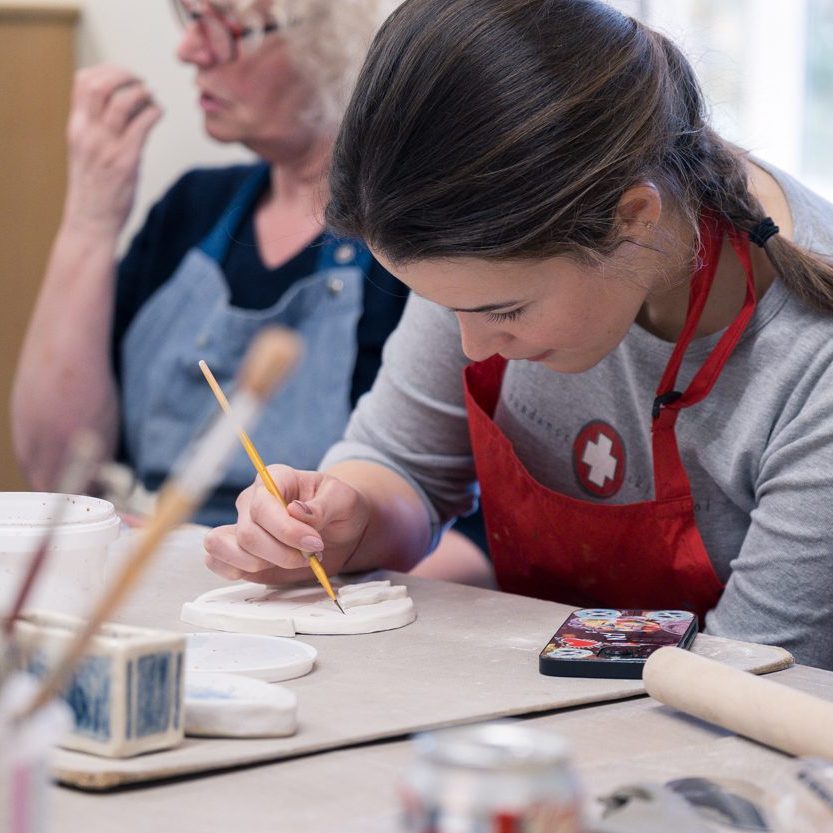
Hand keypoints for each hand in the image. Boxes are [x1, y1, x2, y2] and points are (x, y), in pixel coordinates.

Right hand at [62, 64, 162, 236]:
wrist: (91, 222)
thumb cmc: (93, 188)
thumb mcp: (85, 151)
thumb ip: (95, 128)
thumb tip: (119, 105)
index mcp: (77, 128)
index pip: (82, 82)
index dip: (106, 70)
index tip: (124, 76)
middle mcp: (88, 133)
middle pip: (101, 85)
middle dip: (125, 75)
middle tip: (142, 83)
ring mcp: (107, 147)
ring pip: (122, 102)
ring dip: (143, 93)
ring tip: (152, 100)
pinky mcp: (126, 162)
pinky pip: (142, 125)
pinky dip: (154, 112)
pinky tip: (159, 114)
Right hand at [203, 465, 370, 584]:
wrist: (341, 530)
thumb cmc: (341, 509)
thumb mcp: (344, 500)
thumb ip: (323, 506)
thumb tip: (296, 511)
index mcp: (275, 479)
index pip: (262, 505)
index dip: (286, 530)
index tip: (314, 543)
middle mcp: (252, 500)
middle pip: (247, 533)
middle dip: (282, 553)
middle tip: (312, 556)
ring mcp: (241, 525)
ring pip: (227, 547)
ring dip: (261, 564)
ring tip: (292, 561)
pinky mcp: (238, 551)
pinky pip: (215, 561)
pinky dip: (236, 571)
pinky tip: (266, 569)